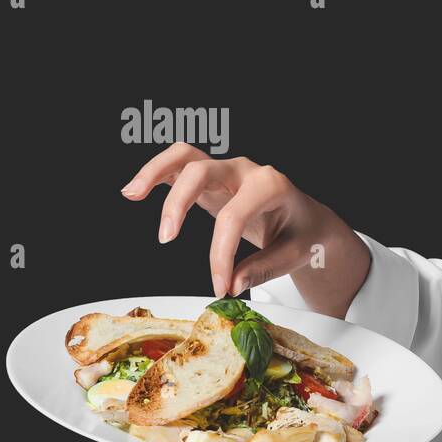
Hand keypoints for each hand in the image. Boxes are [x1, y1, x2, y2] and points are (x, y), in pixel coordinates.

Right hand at [121, 142, 369, 316]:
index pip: (234, 216)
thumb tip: (231, 283)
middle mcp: (246, 170)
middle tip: (166, 239)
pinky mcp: (212, 180)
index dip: (220, 254)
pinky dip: (156, 174)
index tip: (219, 286)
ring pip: (184, 156)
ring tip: (130, 194)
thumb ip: (263, 269)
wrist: (311, 220)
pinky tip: (134, 191)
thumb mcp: (295, 254)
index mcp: (271, 185)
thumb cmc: (304, 234)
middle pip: (201, 171)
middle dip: (179, 203)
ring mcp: (227, 171)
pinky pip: (179, 167)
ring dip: (155, 171)